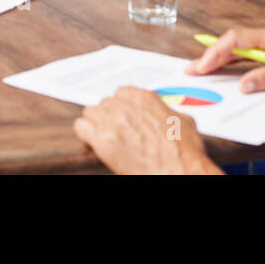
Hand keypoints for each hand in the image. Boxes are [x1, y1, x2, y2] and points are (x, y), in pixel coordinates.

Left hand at [73, 87, 220, 174]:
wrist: (178, 171)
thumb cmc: (184, 152)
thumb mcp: (184, 121)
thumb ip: (168, 111)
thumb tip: (166, 113)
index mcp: (143, 97)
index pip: (120, 93)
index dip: (121, 107)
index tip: (122, 116)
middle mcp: (125, 106)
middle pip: (104, 103)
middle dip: (108, 116)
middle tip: (114, 130)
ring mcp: (111, 122)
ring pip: (90, 112)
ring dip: (95, 123)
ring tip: (103, 136)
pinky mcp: (102, 141)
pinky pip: (80, 127)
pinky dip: (85, 134)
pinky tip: (93, 143)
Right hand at [185, 24, 264, 91]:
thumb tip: (243, 84)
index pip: (236, 42)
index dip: (215, 54)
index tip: (200, 67)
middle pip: (233, 41)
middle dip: (210, 55)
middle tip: (191, 70)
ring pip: (239, 44)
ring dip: (220, 55)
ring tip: (202, 68)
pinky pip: (249, 47)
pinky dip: (234, 56)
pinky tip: (226, 65)